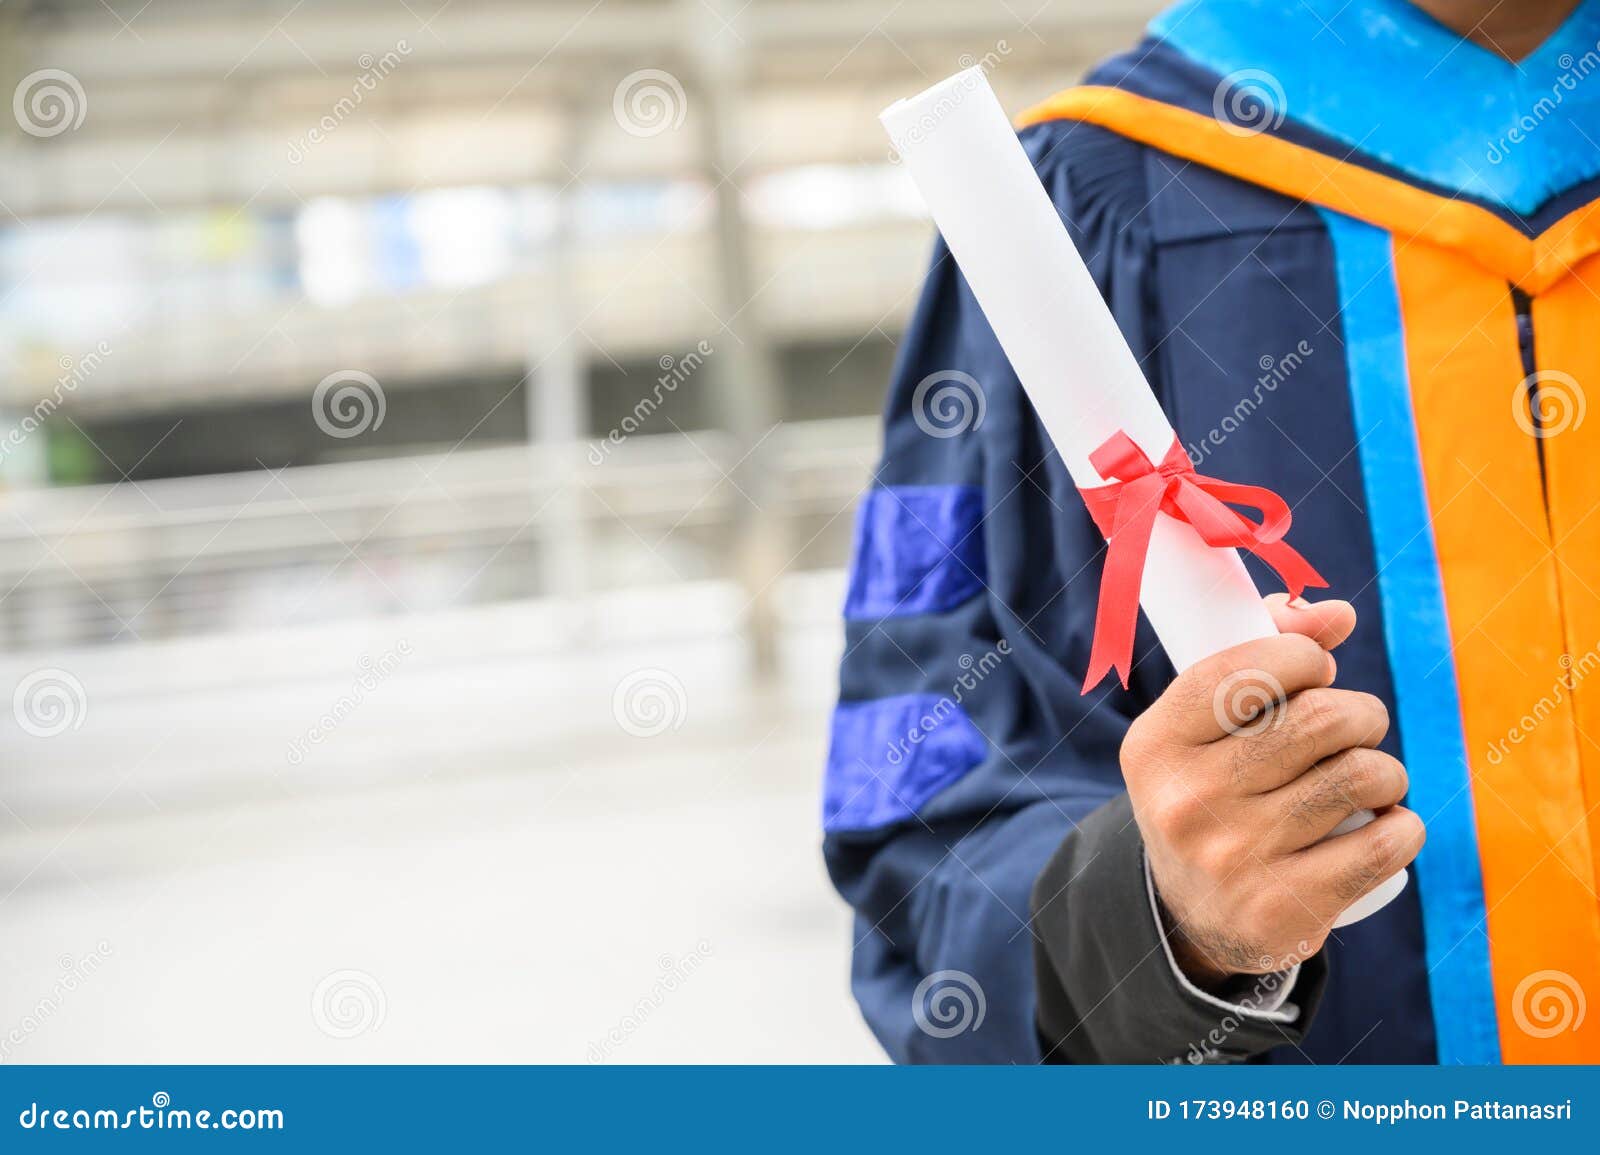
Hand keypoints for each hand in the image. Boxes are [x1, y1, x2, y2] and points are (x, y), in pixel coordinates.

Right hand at [1120, 595, 1424, 990]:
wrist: (1196, 916)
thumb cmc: (1216, 793)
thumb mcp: (1207, 729)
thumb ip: (1261, 655)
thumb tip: (1338, 614)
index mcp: (1156, 745)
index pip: (1249, 669)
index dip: (1305, 657)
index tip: (1317, 672)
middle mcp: (1187, 801)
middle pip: (1321, 718)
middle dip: (1361, 712)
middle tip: (1355, 727)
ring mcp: (1234, 859)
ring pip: (1362, 775)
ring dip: (1386, 770)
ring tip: (1371, 780)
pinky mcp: (1284, 909)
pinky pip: (1385, 843)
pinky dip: (1404, 826)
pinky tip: (1388, 825)